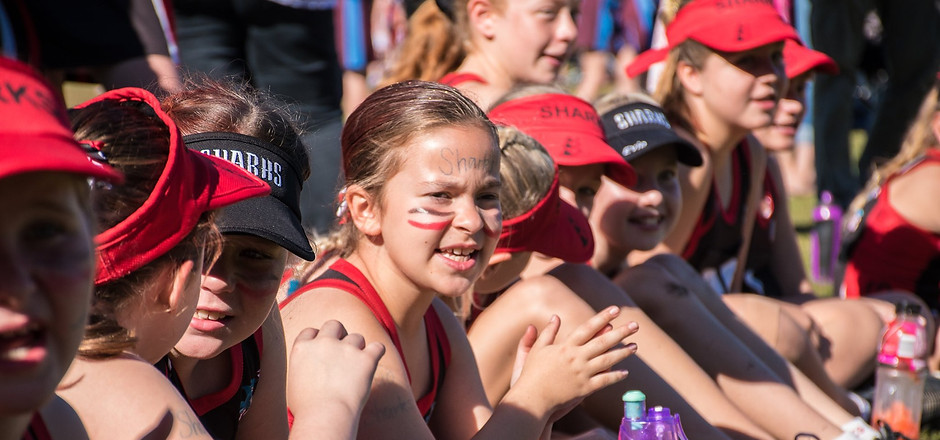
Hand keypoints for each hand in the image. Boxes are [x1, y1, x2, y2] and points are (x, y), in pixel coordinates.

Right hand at [287, 320, 385, 420]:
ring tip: (357, 366)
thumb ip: (303, 368)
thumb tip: (309, 369)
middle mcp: (324, 343)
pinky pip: (377, 347)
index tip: (322, 348)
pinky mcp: (366, 359)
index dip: (318, 338)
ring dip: (358, 348)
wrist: (325, 416)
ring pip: (357, 337)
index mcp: (303, 348)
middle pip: (334, 325)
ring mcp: (346, 349)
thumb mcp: (294, 384)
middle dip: (339, 334)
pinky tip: (375, 359)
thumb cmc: (307, 409)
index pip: (311, 332)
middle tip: (342, 351)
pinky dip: (377, 353)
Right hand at [511, 307, 637, 420]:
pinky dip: (615, 376)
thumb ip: (548, 332)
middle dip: (621, 332)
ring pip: (607, 361)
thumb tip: (555, 316)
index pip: (588, 328)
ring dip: (623, 353)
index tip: (616, 309)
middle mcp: (576, 358)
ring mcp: (582, 374)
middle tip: (635, 325)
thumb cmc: (532, 373)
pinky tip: (625, 372)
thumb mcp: (537, 349)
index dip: (602, 317)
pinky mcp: (584, 389)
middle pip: (603, 342)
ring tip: (635, 347)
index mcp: (565, 346)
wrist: (532, 398)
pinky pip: (604, 381)